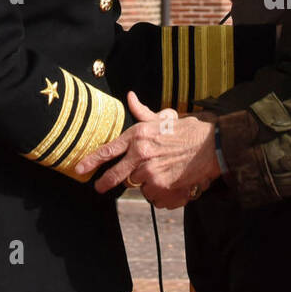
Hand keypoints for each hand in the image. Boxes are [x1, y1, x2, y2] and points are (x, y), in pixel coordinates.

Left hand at [75, 92, 218, 208]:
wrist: (210, 146)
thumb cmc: (188, 131)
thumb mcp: (162, 118)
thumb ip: (142, 111)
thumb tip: (130, 96)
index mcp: (138, 134)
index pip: (108, 150)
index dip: (91, 161)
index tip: (79, 169)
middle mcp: (140, 152)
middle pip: (116, 175)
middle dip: (105, 182)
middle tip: (99, 187)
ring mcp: (149, 170)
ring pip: (137, 184)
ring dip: (145, 183)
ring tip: (161, 172)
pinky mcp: (160, 184)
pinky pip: (151, 195)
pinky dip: (158, 192)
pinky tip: (168, 182)